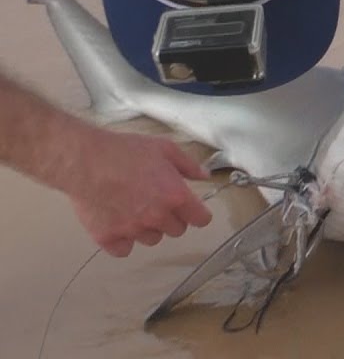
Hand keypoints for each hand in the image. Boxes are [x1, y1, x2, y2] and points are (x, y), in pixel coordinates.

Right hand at [65, 127, 212, 256]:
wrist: (85, 160)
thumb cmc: (126, 150)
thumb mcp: (164, 148)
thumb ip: (188, 165)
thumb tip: (205, 176)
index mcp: (175, 196)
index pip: (201, 220)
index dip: (198, 214)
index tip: (192, 210)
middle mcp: (157, 217)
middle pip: (177, 230)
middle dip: (172, 218)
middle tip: (157, 202)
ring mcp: (132, 230)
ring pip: (152, 239)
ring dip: (148, 228)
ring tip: (135, 209)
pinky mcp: (108, 238)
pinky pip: (124, 249)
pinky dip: (123, 241)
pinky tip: (117, 224)